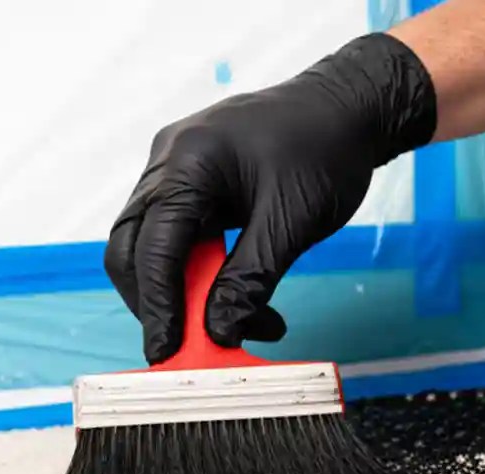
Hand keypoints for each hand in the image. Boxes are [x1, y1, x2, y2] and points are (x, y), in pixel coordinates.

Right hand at [104, 33, 436, 363]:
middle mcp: (169, 162)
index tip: (167, 353)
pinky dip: (207, 277)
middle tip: (198, 350)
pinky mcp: (193, 186)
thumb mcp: (292, 222)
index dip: (157, 307)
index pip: (152, 247)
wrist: (350, 109)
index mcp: (188, 161)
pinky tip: (248, 301)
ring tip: (249, 325)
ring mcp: (176, 171)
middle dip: (162, 305)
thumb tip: (219, 332)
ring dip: (192, 296)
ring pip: (156, 249)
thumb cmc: (327, 148)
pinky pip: (183, 240)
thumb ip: (250, 279)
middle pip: (135, 249)